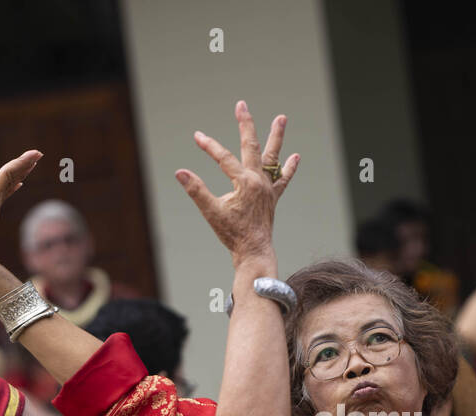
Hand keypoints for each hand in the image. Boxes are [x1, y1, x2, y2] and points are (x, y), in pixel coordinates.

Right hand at [0, 149, 41, 279]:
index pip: (8, 174)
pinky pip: (4, 193)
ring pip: (10, 184)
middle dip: (25, 164)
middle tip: (38, 153)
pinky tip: (18, 183)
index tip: (34, 153)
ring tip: (31, 162)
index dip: (20, 162)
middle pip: (13, 177)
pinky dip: (12, 185)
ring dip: (20, 172)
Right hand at [175, 101, 298, 264]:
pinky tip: (295, 156)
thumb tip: (180, 172)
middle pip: (252, 146)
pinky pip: (283, 179)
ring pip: (273, 157)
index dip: (209, 146)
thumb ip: (196, 190)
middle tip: (241, 104)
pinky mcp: (273, 197)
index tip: (197, 136)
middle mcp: (259, 181)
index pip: (224, 158)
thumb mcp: (211, 211)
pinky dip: (289, 168)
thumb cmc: (232, 234)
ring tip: (281, 118)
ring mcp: (268, 188)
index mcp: (244, 183)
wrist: (254, 251)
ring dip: (277, 137)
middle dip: (245, 124)